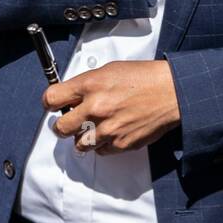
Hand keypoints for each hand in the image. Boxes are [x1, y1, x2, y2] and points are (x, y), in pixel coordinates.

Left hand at [45, 60, 179, 153]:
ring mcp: (107, 129)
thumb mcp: (110, 70)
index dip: (50, 103)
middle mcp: (96, 108)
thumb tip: (72, 95)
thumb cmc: (144, 78)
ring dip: (84, 138)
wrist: (171, 93)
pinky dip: (103, 145)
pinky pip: (100, 151)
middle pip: (61, 128)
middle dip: (63, 126)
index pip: (52, 99)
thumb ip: (88, 84)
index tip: (53, 105)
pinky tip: (112, 132)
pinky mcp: (119, 144)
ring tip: (95, 128)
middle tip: (69, 122)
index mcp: (91, 85)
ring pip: (79, 144)